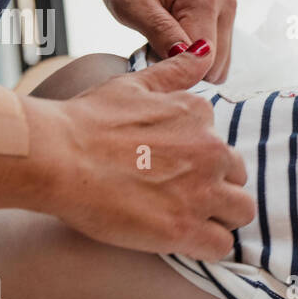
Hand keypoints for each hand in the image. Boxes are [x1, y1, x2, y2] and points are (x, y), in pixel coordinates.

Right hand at [37, 48, 254, 259]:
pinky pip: (221, 245)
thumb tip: (202, 52)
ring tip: (189, 221)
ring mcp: (201, 191)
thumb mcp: (133, 84)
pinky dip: (206, 246)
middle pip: (238, 178)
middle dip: (218, 189)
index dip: (201, 163)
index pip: (222, 145)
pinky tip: (182, 242)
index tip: (174, 172)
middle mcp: (211, 150)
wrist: (56, 156)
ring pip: (241, 212)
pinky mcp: (185, 229)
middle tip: (182, 199)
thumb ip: (175, 73)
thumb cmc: (86, 120)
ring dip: (221, 218)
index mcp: (199, 116)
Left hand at [96, 0, 236, 83]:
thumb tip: (186, 57)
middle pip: (214, 65)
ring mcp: (228, 12)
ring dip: (189, 63)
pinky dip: (194, 57)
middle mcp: (225, 5)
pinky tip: (174, 41)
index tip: (148, 54)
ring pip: (217, 65)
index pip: (203, 58)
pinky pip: (216, 56)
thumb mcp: (129, 2)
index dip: (174, 67)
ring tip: (162, 41)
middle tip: (152, 46)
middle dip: (183, 65)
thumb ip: (159, 30)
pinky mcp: (224, 19)